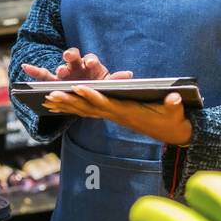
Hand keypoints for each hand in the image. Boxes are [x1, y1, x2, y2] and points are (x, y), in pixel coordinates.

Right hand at [20, 47, 133, 82]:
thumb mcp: (108, 84)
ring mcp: (64, 73)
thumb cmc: (98, 85)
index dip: (90, 60)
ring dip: (58, 67)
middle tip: (69, 59)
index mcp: (90, 65)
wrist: (88, 95)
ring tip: (59, 71)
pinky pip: (42, 75)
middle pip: (72, 57)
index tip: (90, 63)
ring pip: (59, 66)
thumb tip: (129, 75)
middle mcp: (76, 65)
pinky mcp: (54, 82)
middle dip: (70, 58)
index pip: (90, 58)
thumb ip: (116, 79)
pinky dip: (34, 70)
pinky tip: (25, 66)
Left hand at [44, 89, 191, 144]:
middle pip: (88, 108)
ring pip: (84, 110)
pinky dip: (73, 108)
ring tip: (45, 99)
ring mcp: (113, 116)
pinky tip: (58, 106)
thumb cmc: (172, 119)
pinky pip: (88, 111)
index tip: (77, 87)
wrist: (172, 133)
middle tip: (48, 95)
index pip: (106, 103)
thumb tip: (175, 98)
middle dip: (69, 101)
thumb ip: (173, 104)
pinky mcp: (112, 114)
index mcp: (128, 112)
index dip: (91, 95)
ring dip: (65, 105)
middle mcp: (116, 115)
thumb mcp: (175, 111)